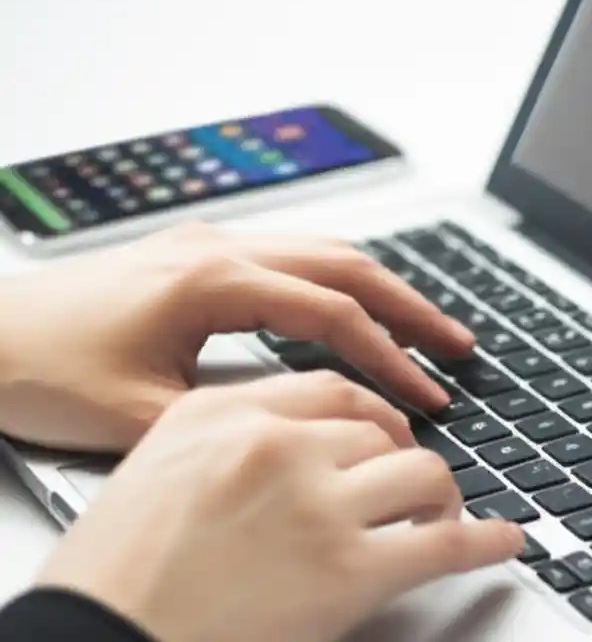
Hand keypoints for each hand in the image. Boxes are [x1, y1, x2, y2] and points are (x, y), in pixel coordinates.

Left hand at [0, 222, 471, 451]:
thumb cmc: (38, 368)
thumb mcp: (142, 416)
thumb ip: (238, 420)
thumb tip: (310, 436)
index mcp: (212, 280)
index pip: (333, 316)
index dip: (390, 360)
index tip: (427, 396)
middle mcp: (217, 249)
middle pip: (346, 266)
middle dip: (411, 307)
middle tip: (459, 344)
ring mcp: (207, 246)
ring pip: (322, 255)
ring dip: (380, 291)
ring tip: (423, 329)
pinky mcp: (195, 258)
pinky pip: (291, 260)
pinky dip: (338, 288)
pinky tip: (351, 316)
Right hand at [37, 373, 523, 641]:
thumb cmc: (110, 580)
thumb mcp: (153, 475)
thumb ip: (227, 443)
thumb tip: (295, 446)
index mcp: (220, 414)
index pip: (329, 391)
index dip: (372, 414)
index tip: (388, 429)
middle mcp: (275, 445)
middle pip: (378, 431)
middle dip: (400, 459)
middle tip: (409, 482)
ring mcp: (317, 503)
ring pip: (421, 473)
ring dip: (439, 496)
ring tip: (439, 516)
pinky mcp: (349, 570)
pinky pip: (445, 543)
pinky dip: (486, 541)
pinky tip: (503, 541)